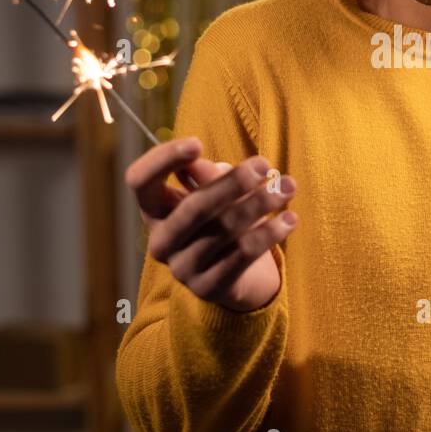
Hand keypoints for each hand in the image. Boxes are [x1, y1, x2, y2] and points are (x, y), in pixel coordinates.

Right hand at [125, 137, 297, 312]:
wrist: (239, 276)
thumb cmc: (223, 219)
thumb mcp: (215, 191)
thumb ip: (207, 176)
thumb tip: (197, 163)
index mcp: (153, 210)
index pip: (140, 180)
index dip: (163, 159)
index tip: (197, 143)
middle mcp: (161, 240)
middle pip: (193, 207)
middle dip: (232, 183)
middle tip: (264, 166)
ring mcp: (182, 268)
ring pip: (224, 229)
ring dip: (260, 204)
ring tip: (288, 187)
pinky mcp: (208, 288)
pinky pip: (242, 255)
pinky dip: (269, 233)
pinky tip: (290, 219)